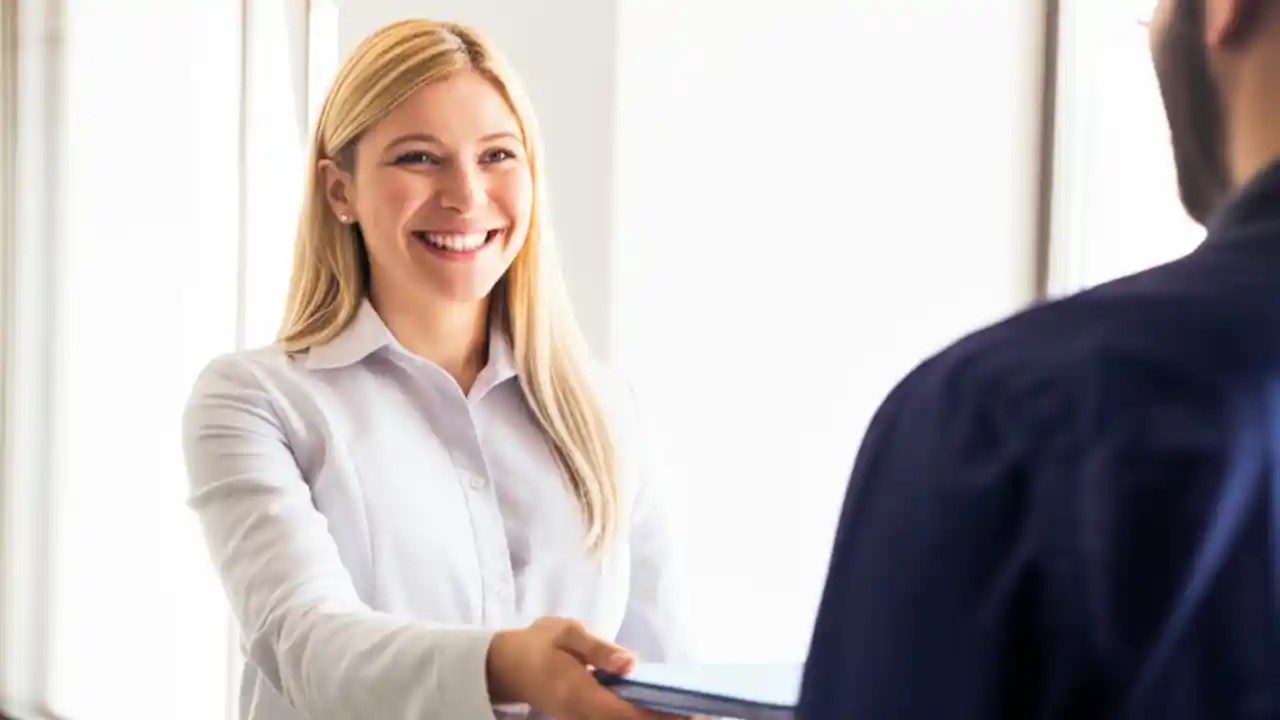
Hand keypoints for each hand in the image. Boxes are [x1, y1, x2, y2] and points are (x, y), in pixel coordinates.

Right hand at [486, 616, 688, 719]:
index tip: (692, 712)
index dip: (662, 715)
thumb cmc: (539, 644)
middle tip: (705, 716)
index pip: (629, 712)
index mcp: (580, 694)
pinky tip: (665, 709)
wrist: (508, 665)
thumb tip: (630, 663)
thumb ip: (598, 649)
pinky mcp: (586, 718)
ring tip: (694, 714)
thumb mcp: (566, 633)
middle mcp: (584, 715)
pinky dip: (643, 716)